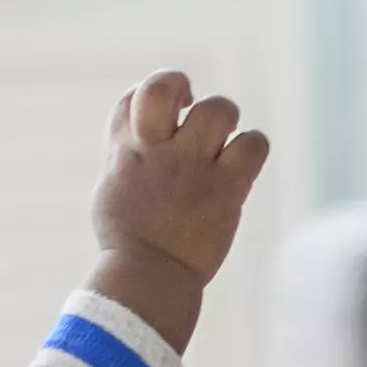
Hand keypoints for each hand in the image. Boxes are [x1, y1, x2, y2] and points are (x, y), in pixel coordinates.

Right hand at [87, 69, 267, 296]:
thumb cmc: (129, 244)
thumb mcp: (113, 191)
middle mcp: (156, 150)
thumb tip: (140, 141)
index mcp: (125, 150)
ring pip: (218, 110)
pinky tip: (243, 166)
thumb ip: (127, 159)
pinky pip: (253, 144)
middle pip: (166, 87)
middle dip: (182, 89)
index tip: (165, 117)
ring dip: (225, 119)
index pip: (134, 96)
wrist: (148, 279)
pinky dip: (253, 148)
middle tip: (192, 114)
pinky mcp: (225, 188)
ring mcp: (191, 167)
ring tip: (221, 143)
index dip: (151, 95)